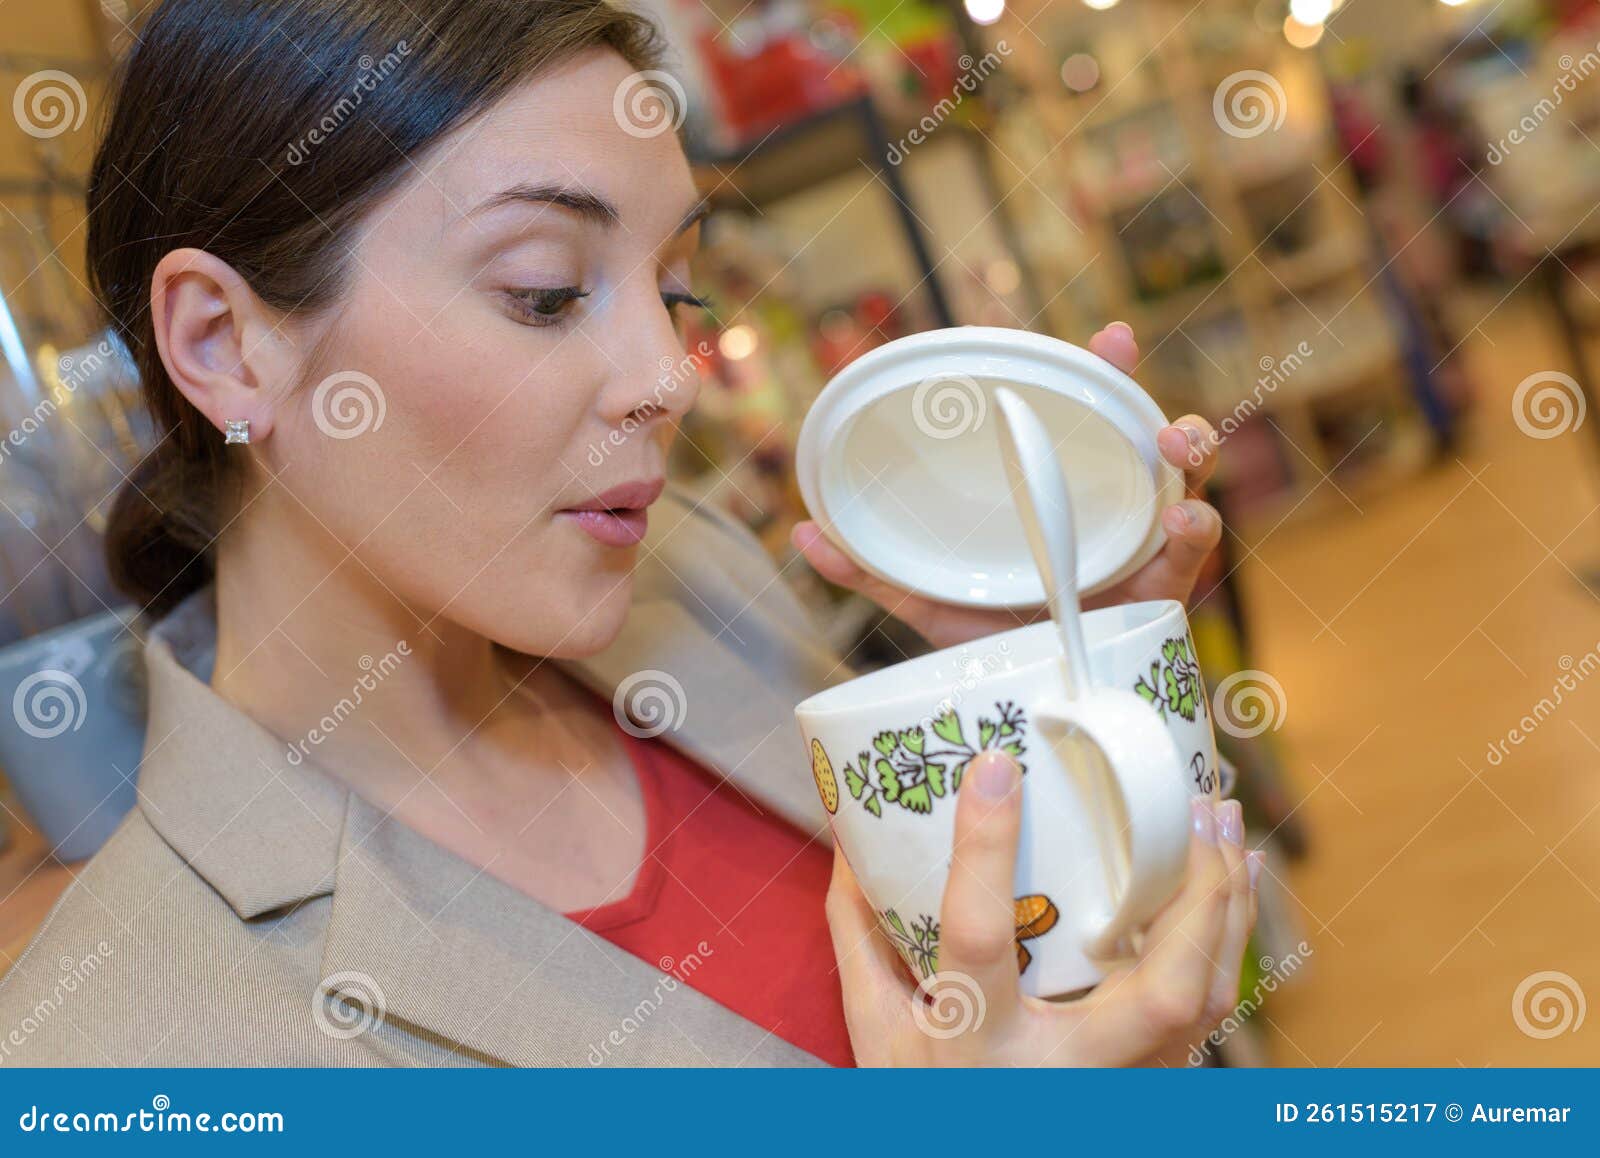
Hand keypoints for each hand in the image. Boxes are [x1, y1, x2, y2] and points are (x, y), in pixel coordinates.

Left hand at [792, 322, 1223, 649]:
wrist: (1032, 717)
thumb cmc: (995, 649)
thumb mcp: (931, 604)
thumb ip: (874, 569)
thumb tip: (804, 532)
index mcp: (1066, 501)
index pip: (1090, 426)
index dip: (1103, 376)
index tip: (1110, 336)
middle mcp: (1113, 514)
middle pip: (1147, 439)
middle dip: (1149, 388)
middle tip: (1130, 368)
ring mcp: (1146, 547)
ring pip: (1187, 477)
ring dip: (1187, 445)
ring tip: (1168, 444)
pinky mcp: (1167, 590)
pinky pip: (1195, 547)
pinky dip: (1195, 524)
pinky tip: (1178, 516)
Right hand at [826, 750, 1259, 1066]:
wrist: (976, 1156)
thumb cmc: (920, 1102)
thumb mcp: (873, 1028)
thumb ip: (860, 935)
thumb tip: (851, 840)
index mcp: (974, 1042)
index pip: (979, 934)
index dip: (986, 847)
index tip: (996, 764)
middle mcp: (1062, 1070)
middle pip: (1160, 991)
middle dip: (1192, 896)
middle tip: (1197, 808)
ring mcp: (1120, 1083)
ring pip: (1204, 1000)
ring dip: (1226, 906)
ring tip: (1225, 819)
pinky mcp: (1151, 1082)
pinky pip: (1208, 1008)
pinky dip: (1226, 938)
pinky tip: (1230, 880)